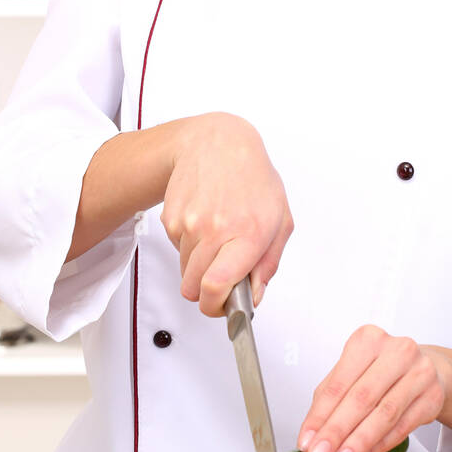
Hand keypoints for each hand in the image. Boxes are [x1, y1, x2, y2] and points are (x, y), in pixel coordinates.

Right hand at [161, 112, 293, 317]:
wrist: (217, 143)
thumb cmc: (253, 179)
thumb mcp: (280, 220)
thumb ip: (269, 264)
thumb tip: (255, 296)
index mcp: (247, 233)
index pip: (217, 286)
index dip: (216, 307)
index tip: (221, 308)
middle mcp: (215, 229)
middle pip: (194, 288)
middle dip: (206, 292)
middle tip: (221, 279)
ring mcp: (189, 223)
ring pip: (184, 272)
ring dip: (198, 267)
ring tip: (217, 239)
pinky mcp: (171, 218)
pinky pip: (177, 250)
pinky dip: (189, 246)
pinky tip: (204, 222)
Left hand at [297, 325, 446, 451]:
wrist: (427, 369)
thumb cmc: (381, 370)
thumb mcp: (352, 374)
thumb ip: (329, 401)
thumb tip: (311, 437)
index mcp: (368, 339)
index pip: (338, 383)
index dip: (320, 416)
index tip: (307, 442)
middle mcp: (397, 351)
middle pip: (362, 398)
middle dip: (337, 431)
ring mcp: (420, 373)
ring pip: (384, 414)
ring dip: (359, 442)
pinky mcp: (433, 397)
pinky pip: (402, 427)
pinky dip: (380, 446)